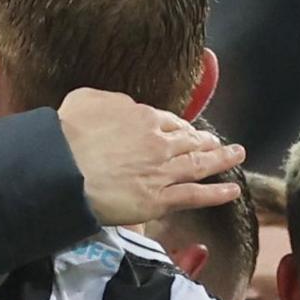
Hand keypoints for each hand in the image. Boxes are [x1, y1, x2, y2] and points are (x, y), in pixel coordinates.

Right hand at [58, 89, 246, 224]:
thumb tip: (127, 107)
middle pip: (190, 141)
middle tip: (218, 143)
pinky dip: (216, 194)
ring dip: (221, 160)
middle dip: (207, 141)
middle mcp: (159, 143)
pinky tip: (233, 191)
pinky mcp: (158, 200)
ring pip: (198, 165)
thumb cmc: (66, 134)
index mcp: (142, 117)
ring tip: (237, 156)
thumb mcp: (87, 99)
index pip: (168, 121)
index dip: (180, 127)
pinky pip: (194, 196)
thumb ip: (112, 101)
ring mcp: (162, 172)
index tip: (186, 130)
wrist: (61, 169)